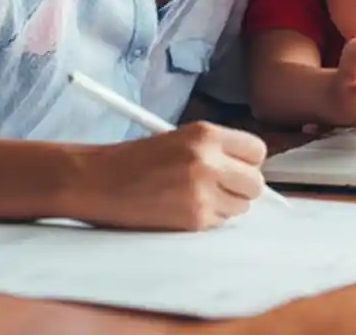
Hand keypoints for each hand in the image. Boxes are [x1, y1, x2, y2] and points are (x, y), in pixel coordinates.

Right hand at [74, 122, 267, 230]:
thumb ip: (216, 150)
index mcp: (205, 133)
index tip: (238, 167)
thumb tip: (248, 169)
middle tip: (221, 187)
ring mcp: (202, 191)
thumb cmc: (135, 160)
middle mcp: (208, 160)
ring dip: (225, 206)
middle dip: (241, 188)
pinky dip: (207, 219)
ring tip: (195, 197)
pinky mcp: (194, 218)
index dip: (248, 162)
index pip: (257, 150)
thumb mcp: (180, 139)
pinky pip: (219, 222)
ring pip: (241, 206)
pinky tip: (182, 208)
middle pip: (255, 183)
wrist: (98, 180)